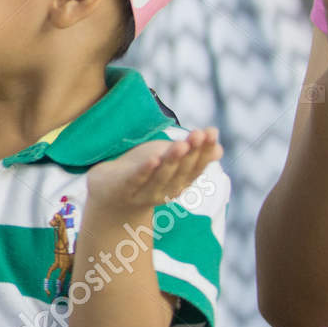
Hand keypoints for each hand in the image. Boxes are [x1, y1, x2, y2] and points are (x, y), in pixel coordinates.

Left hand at [85, 128, 222, 215]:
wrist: (108, 194)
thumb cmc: (144, 173)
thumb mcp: (169, 161)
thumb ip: (192, 156)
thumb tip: (219, 149)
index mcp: (179, 182)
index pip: (196, 166)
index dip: (205, 151)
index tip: (212, 133)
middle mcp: (166, 190)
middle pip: (181, 170)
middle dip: (192, 152)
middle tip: (199, 134)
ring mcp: (145, 192)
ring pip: (162, 175)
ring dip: (172, 160)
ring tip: (182, 144)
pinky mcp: (124, 188)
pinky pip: (137, 179)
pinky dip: (146, 170)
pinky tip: (154, 159)